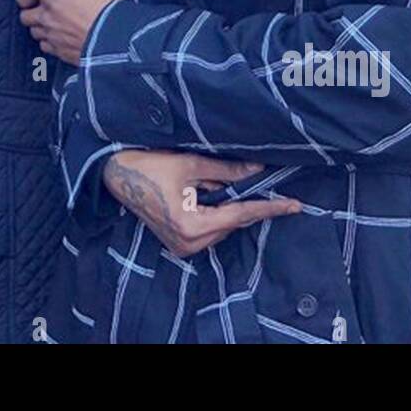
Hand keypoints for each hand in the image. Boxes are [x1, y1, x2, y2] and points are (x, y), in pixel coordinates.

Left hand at [15, 0, 120, 64]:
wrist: (117, 40)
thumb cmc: (105, 8)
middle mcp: (47, 19)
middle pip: (24, 14)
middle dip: (30, 8)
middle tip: (42, 4)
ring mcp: (53, 38)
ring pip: (34, 32)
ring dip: (39, 25)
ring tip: (52, 21)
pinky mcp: (61, 53)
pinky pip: (46, 47)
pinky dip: (49, 41)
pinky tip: (61, 36)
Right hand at [102, 150, 300, 257]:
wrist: (116, 174)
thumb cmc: (149, 165)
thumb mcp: (191, 164)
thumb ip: (226, 170)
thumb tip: (258, 168)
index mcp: (192, 225)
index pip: (240, 215)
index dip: (269, 208)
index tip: (295, 205)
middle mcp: (188, 243)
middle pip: (231, 223)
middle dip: (244, 204)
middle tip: (263, 186)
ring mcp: (181, 246)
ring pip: (220, 226)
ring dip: (226, 207)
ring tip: (209, 183)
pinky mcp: (177, 242)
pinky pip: (207, 229)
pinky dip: (214, 213)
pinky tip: (207, 195)